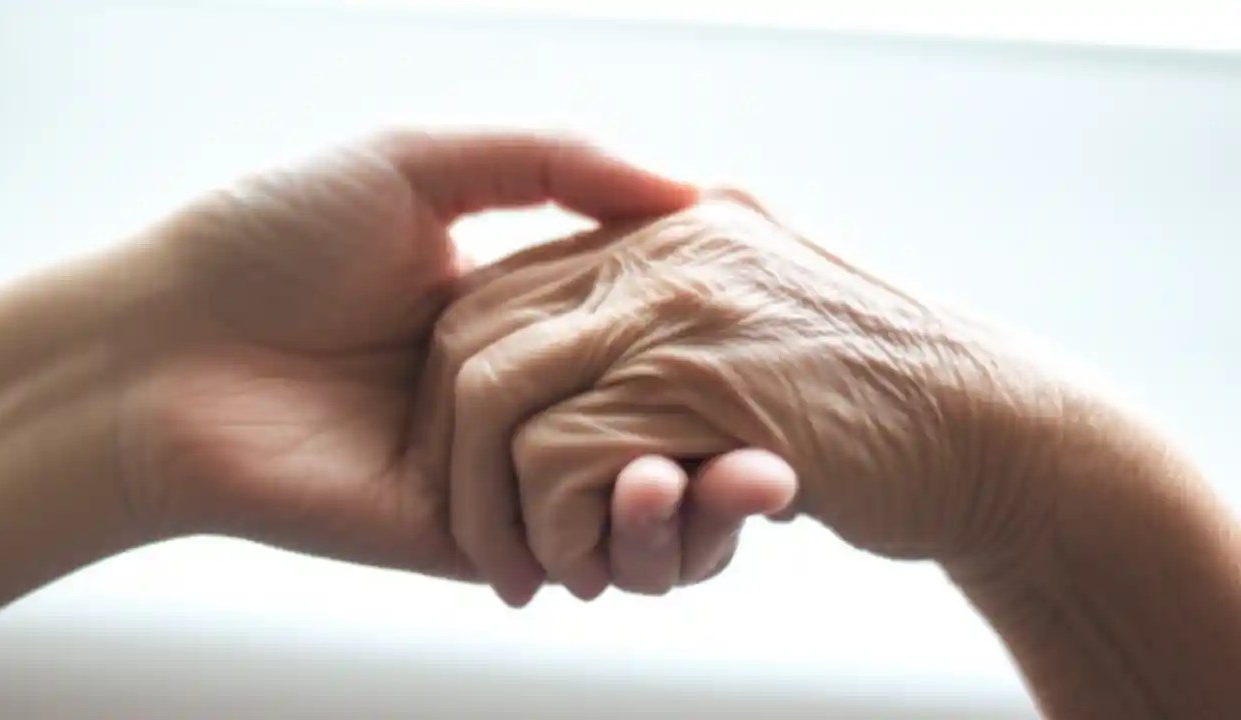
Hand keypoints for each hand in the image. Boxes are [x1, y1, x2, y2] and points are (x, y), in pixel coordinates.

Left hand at [120, 132, 792, 601]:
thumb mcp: (423, 160)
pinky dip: (632, 542)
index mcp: (507, 301)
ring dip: (696, 497)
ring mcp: (488, 464)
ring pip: (617, 494)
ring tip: (771, 486)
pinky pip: (560, 548)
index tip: (791, 335)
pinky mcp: (458, 534)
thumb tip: (685, 187)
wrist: (162, 353)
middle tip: (799, 445)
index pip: (637, 328)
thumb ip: (551, 159)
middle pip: (643, 420)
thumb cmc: (274, 238)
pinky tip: (696, 512)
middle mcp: (509, 387)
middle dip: (726, 437)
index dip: (713, 336)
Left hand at [428, 190, 1072, 588]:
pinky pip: (564, 461)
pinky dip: (561, 532)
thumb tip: (572, 391)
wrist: (992, 425)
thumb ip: (672, 323)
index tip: (479, 478)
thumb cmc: (870, 390)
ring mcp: (677, 311)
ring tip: (552, 572)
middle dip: (462, 460)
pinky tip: (602, 570)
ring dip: (505, 512)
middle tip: (495, 544)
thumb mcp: (758, 318)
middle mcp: (657, 248)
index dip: (465, 397)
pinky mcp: (703, 386)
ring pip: (503, 407)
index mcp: (661, 226)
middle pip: (473, 343)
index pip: (495, 295)